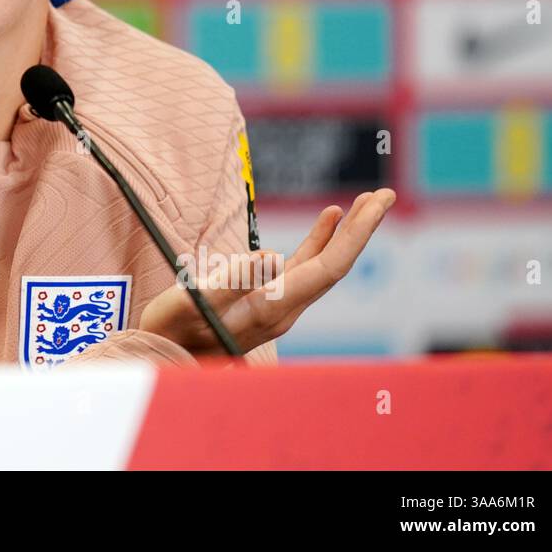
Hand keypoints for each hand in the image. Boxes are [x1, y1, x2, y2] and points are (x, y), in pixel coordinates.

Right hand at [138, 188, 396, 355]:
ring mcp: (280, 304)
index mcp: (272, 307)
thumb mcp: (191, 303)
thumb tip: (271, 254)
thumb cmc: (172, 331)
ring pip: (326, 264)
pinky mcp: (270, 298)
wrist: (165, 357)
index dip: (356, 234)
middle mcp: (285, 308)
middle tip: (386, 194)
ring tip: (370, 201)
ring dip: (348, 232)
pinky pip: (307, 265)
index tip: (377, 203)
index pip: (328, 267)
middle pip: (336, 264)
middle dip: (364, 228)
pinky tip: (331, 218)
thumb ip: (230, 281)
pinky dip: (321, 239)